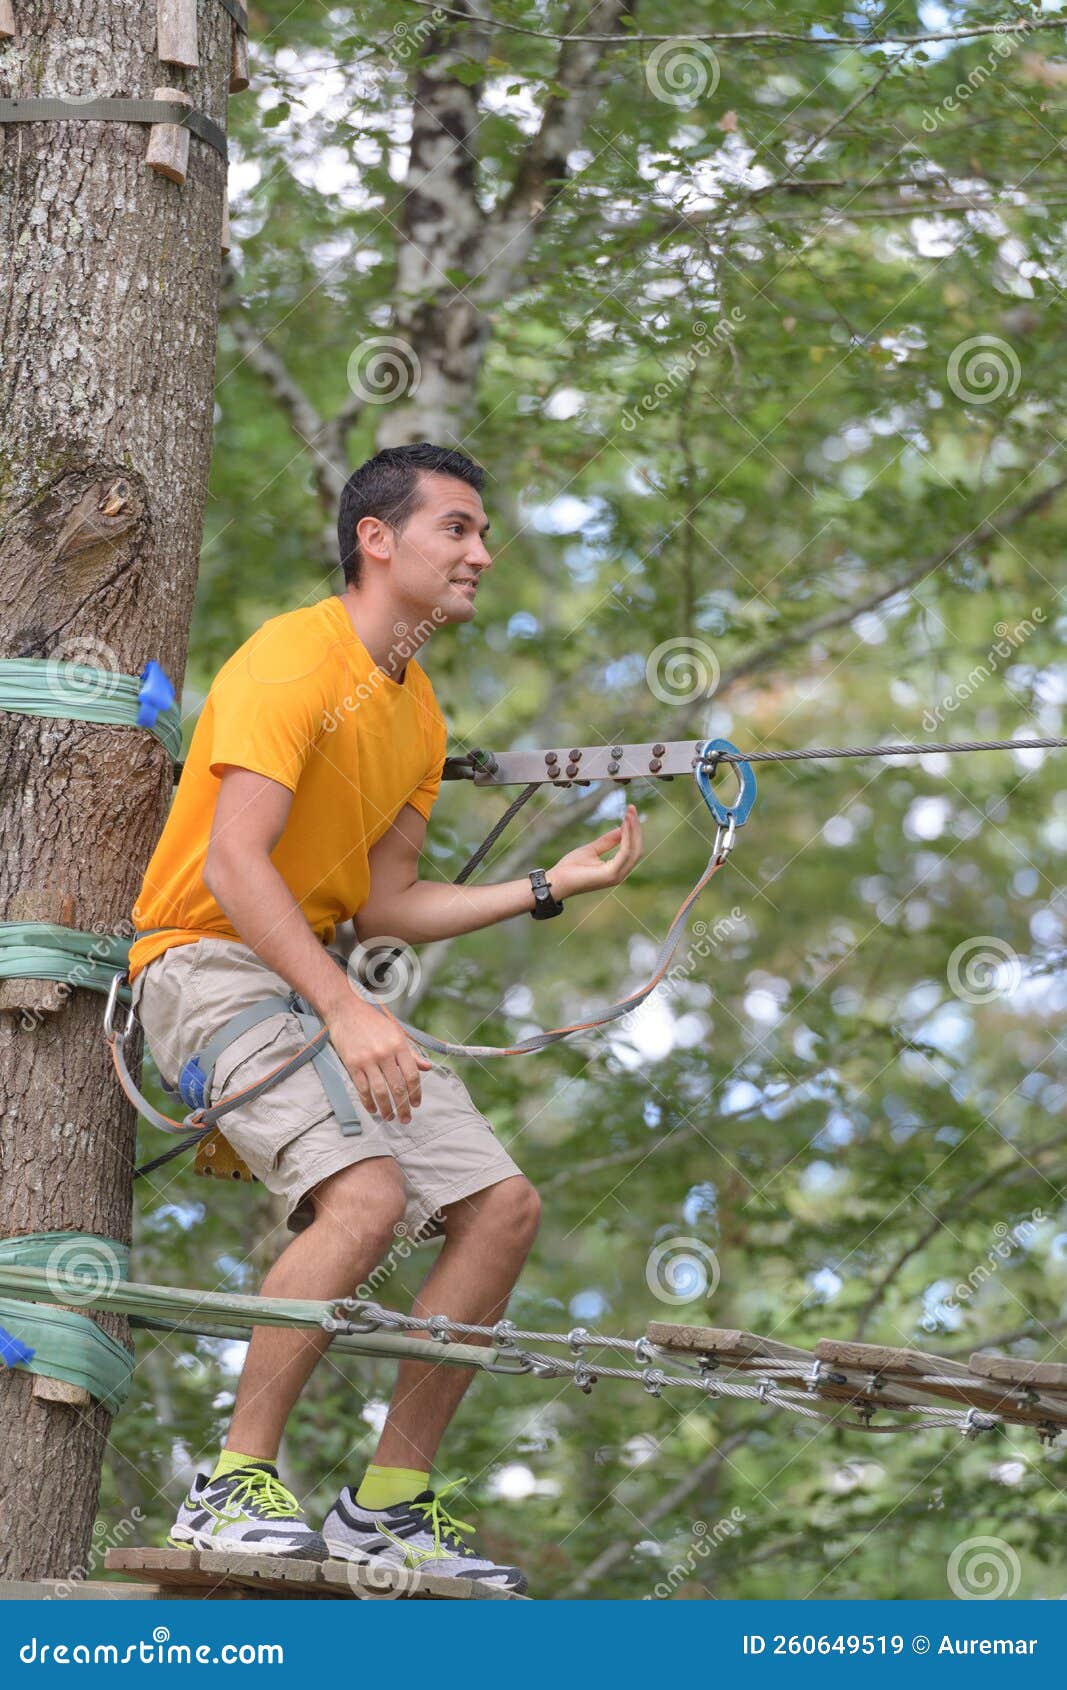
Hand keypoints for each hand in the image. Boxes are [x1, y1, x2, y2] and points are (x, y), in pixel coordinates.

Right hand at [325, 994, 432, 1124]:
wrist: (346, 1010)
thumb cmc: (373, 1021)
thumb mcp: (397, 1032)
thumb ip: (411, 1052)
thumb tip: (427, 1067)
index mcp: (399, 1045)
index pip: (412, 1075)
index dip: (416, 1093)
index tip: (416, 1104)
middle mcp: (384, 1053)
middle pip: (397, 1087)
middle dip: (403, 1106)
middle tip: (405, 1119)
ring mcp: (367, 1059)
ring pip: (380, 1091)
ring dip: (386, 1108)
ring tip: (390, 1118)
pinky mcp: (352, 1064)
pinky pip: (362, 1088)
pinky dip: (368, 1102)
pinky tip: (373, 1109)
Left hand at [545, 803, 642, 900]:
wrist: (556, 881)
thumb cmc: (570, 868)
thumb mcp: (591, 849)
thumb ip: (607, 841)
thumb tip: (622, 829)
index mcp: (616, 870)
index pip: (632, 850)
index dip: (632, 831)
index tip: (629, 813)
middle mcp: (620, 874)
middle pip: (637, 849)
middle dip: (636, 828)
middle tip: (632, 808)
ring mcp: (616, 876)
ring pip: (634, 850)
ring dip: (633, 830)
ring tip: (630, 812)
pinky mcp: (611, 874)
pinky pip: (625, 853)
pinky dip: (627, 838)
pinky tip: (624, 825)